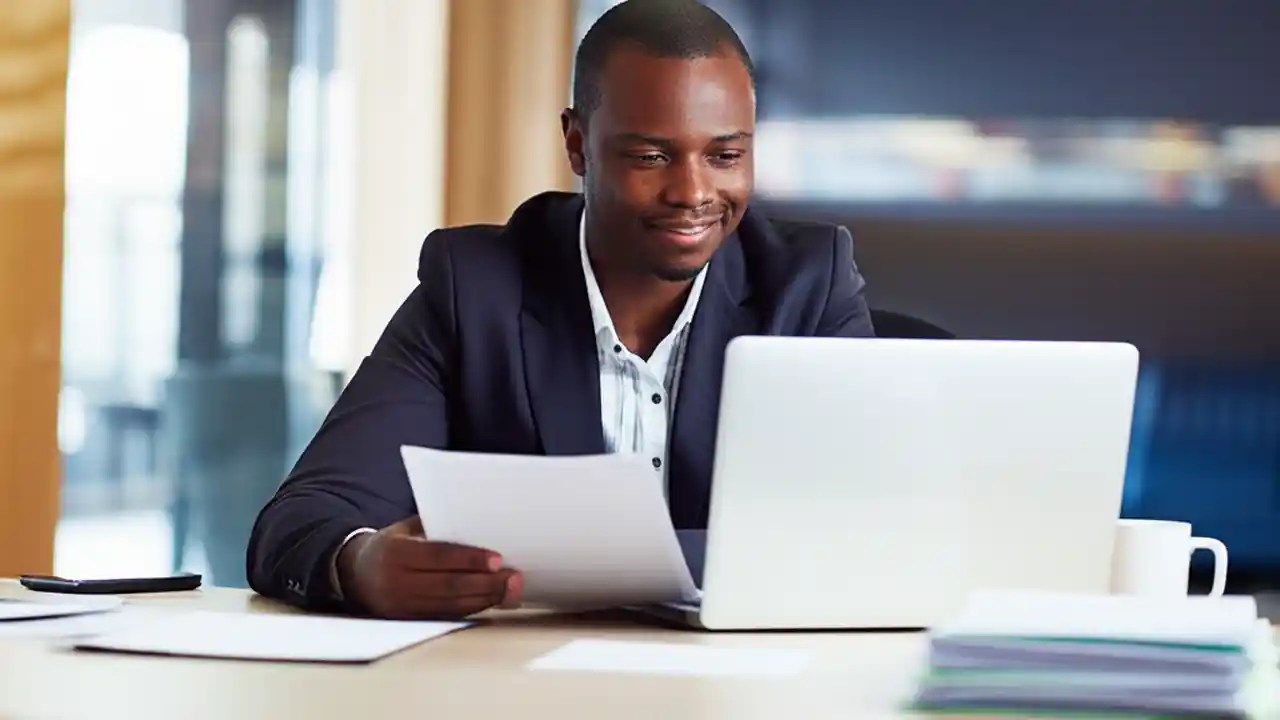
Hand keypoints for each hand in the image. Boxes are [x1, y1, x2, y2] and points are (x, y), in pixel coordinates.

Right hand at [336, 516, 522, 618]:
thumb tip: (480, 523)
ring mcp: (403, 606)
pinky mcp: (410, 620)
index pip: (438, 556)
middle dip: (486, 583)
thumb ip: (438, 527)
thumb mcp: (407, 529)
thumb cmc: (392, 544)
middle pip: (449, 586)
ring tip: (512, 588)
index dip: (469, 559)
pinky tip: (493, 599)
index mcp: (395, 553)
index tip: (497, 558)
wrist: (355, 574)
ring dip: (486, 598)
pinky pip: (448, 616)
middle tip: (515, 576)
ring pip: (452, 605)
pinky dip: (474, 608)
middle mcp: (397, 583)